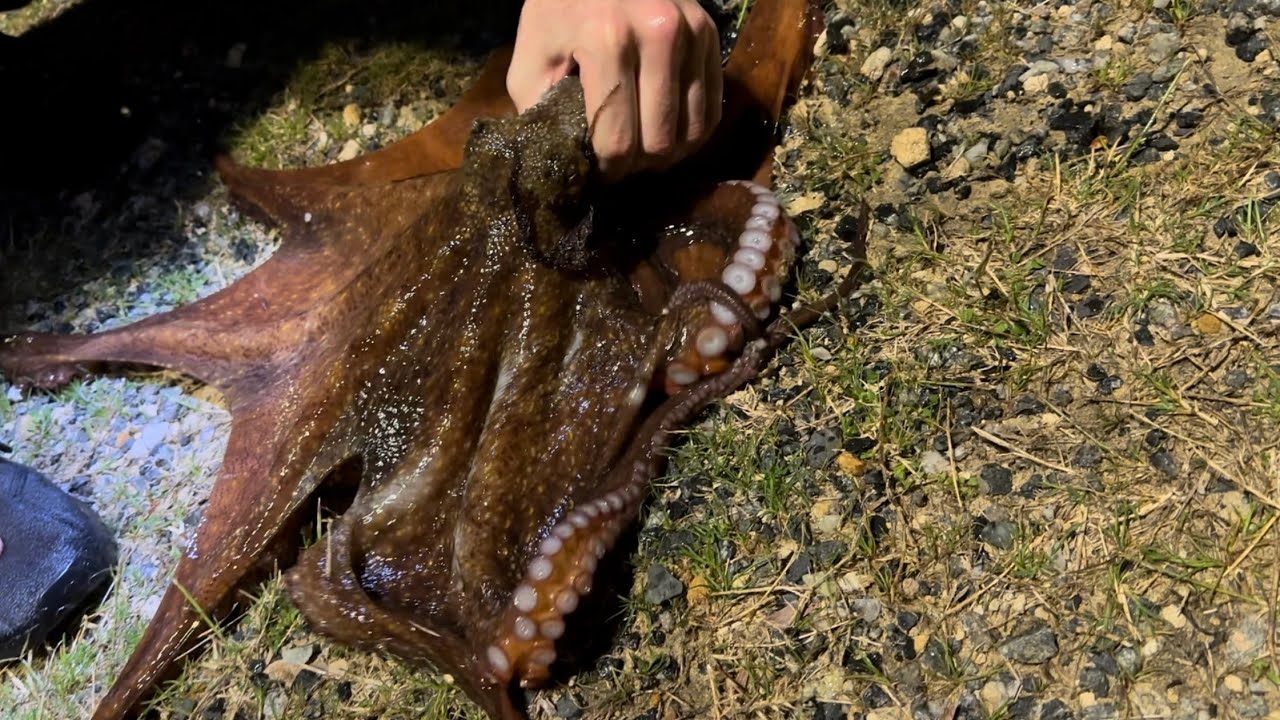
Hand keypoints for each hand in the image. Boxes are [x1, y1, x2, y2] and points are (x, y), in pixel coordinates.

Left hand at [507, 0, 722, 180]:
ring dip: (666, 153)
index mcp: (607, 38)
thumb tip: (568, 162)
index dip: (607, 169)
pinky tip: (666, 132)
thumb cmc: (558, 10)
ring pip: (691, 131)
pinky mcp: (709, 35)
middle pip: (658, 141)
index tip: (597, 171)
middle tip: (619, 163)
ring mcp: (691, 32)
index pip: (617, 138)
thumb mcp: (532, 57)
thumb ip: (542, 110)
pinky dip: (690, 133)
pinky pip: (711, 109)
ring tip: (642, 150)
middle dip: (636, 165)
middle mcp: (658, 33)